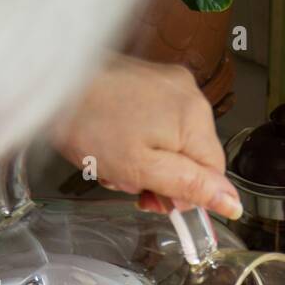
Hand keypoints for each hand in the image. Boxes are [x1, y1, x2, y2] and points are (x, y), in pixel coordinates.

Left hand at [53, 55, 241, 219]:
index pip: (213, 174)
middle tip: (130, 183)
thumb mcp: (144, 170)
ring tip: (116, 161)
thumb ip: (192, 187)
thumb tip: (233, 203)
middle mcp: (190, 95)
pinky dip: (142, 139)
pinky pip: (160, 122)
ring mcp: (170, 84)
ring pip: (175, 143)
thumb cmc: (89, 123)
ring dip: (149, 161)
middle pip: (193, 157)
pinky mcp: (151, 81)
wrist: (52, 84)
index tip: (155, 201)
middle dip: (163, 177)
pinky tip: (118, 141)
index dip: (186, 195)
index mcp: (195, 118)